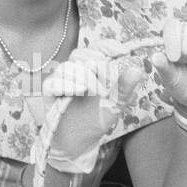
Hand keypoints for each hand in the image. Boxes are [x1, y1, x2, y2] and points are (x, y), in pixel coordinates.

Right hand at [42, 49, 142, 173]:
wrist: (79, 141)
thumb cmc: (97, 119)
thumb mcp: (115, 105)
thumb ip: (124, 88)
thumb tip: (138, 69)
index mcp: (92, 68)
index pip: (97, 48)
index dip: (108, 46)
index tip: (123, 51)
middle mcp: (75, 70)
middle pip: (81, 54)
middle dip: (97, 65)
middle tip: (108, 82)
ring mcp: (60, 80)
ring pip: (68, 67)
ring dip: (84, 77)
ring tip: (96, 92)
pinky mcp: (49, 92)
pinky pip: (53, 82)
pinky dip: (66, 85)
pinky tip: (80, 91)